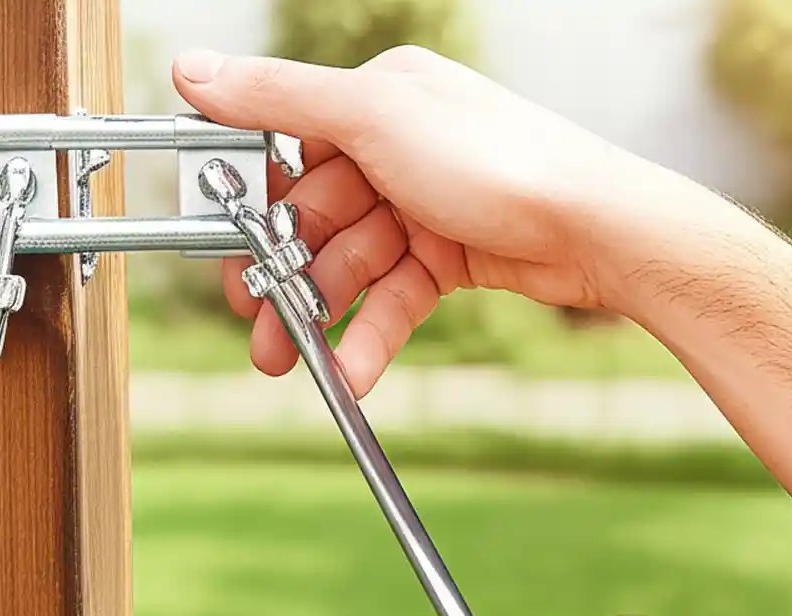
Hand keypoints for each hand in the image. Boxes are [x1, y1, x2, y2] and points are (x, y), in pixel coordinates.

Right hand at [172, 46, 699, 395]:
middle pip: (316, 217)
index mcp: (378, 99)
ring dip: (318, 312)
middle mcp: (399, 147)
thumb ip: (277, 99)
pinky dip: (370, 331)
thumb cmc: (500, 160)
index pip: (290, 151)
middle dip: (282, 274)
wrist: (598, 229)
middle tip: (251, 321)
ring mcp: (424, 203)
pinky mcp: (449, 255)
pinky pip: (394, 296)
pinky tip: (351, 369)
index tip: (225, 251)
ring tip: (285, 357)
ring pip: (351, 264)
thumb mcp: (373, 116)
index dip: (253, 207)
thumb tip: (193, 70)